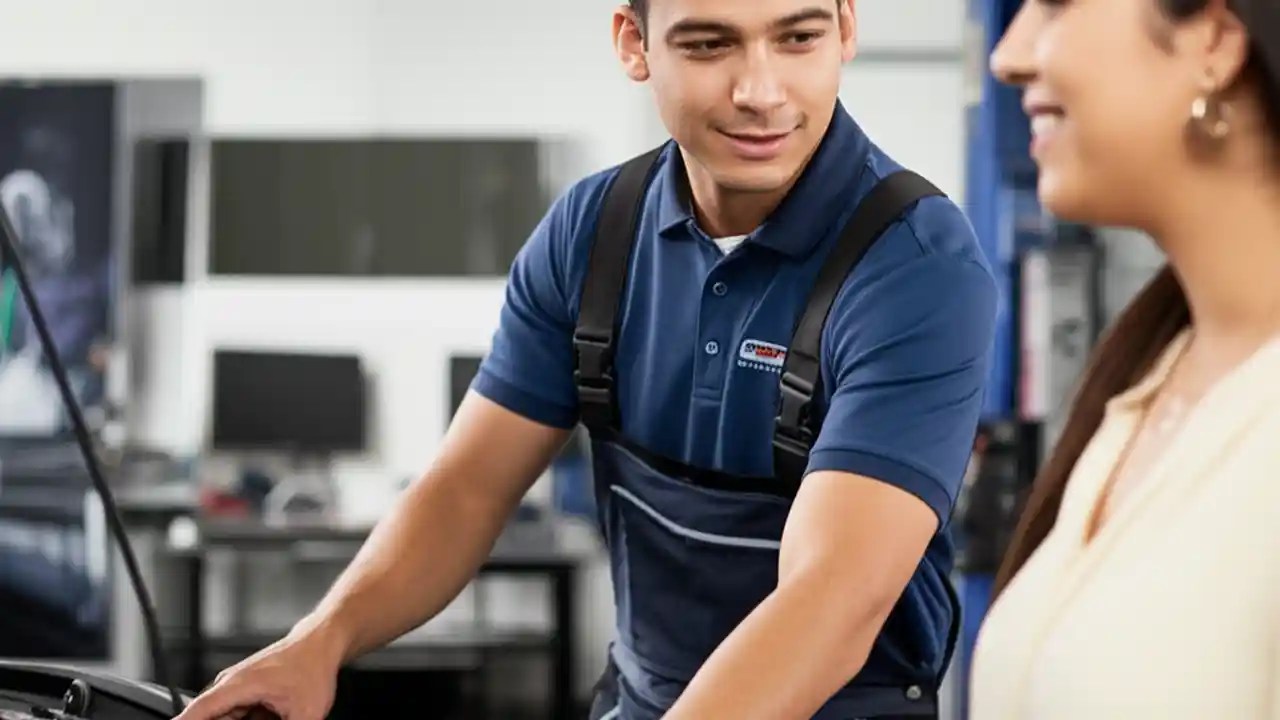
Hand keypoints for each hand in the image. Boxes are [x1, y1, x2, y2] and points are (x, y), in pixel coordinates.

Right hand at [174, 627, 342, 719]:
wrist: (320, 645)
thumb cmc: (311, 666)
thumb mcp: (305, 713)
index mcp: (237, 685)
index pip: (197, 712)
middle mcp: (231, 686)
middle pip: (208, 717)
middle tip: (253, 719)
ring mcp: (237, 690)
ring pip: (224, 718)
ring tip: (266, 714)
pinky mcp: (246, 696)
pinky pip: (234, 716)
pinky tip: (267, 716)